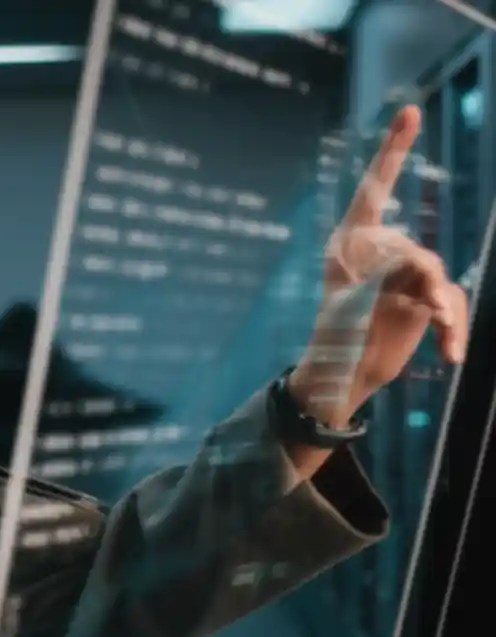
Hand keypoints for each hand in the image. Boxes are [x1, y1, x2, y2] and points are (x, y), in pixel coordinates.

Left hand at [290, 105, 471, 427]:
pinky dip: (452, 327)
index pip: (376, 188)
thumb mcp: (351, 302)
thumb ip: (388, 277)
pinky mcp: (423, 301)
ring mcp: (405, 277)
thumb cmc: (334, 337)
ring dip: (441, 306)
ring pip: (437, 277)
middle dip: (419, 280)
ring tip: (437, 329)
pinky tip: (450, 352)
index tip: (410, 111)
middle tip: (418, 308)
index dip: (394, 149)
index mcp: (352, 242)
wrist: (343, 375)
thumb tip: (429, 271)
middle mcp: (381, 253)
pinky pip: (449, 305)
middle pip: (415, 251)